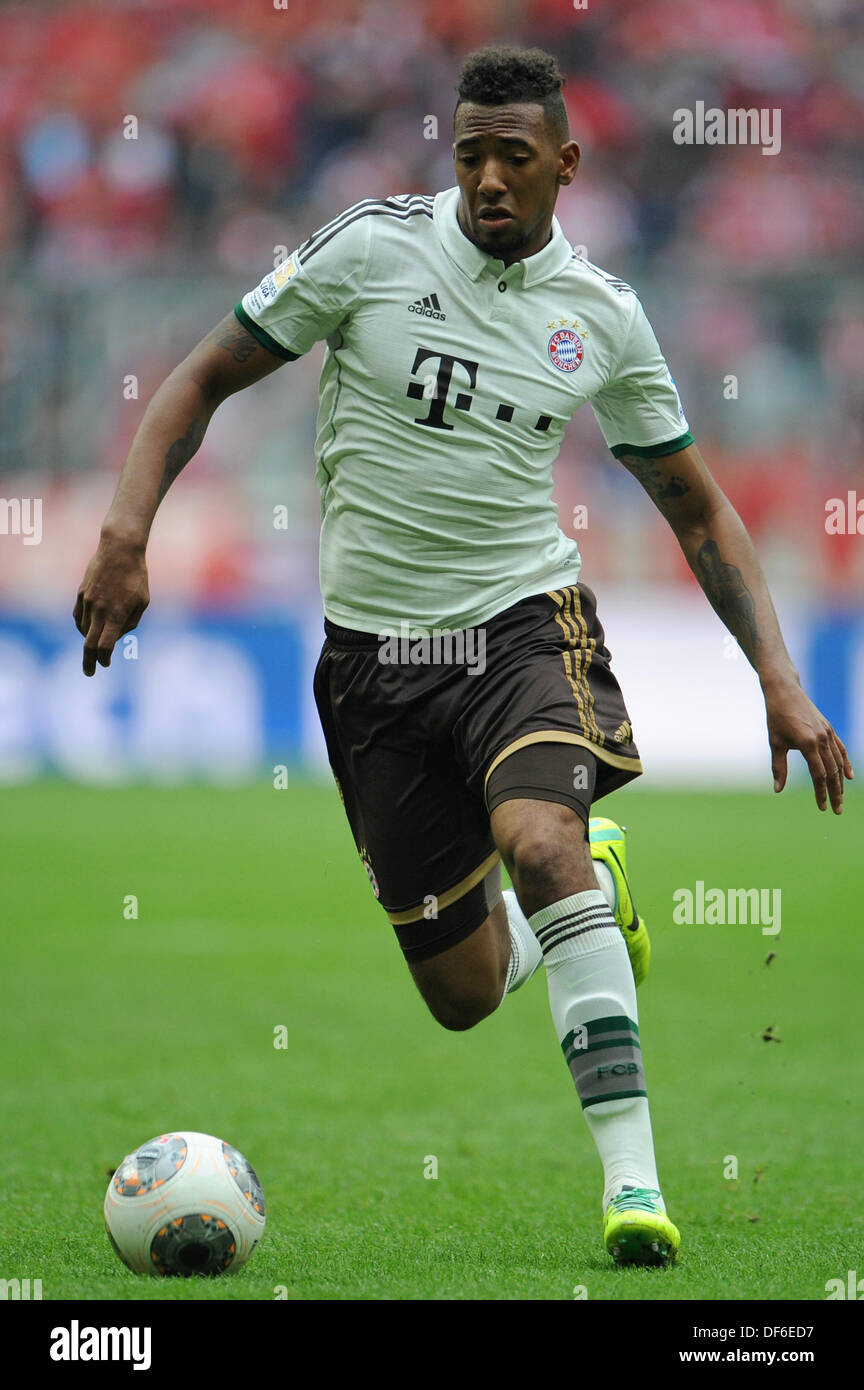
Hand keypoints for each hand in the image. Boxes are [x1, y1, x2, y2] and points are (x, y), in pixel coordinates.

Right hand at [73, 537, 149, 675]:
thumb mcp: (143, 602)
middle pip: (88, 644)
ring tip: (100, 639)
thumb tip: (116, 636)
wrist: (119, 550)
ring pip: (83, 629)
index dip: (104, 659)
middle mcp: (98, 610)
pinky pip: (78, 616)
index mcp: (115, 614)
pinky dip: (83, 625)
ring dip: (90, 639)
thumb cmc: (136, 577)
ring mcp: (86, 601)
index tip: (106, 664)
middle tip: (88, 673)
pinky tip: (90, 626)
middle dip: (88, 662)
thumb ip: (130, 622)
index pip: (104, 646)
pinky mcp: (80, 593)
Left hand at [765, 680, 853, 813]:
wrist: (784, 691)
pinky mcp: (829, 729)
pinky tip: (849, 776)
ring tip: (840, 798)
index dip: (821, 793)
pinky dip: (846, 763)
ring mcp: (828, 733)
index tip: (822, 807)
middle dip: (835, 793)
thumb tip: (778, 790)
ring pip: (839, 762)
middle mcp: (821, 739)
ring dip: (841, 782)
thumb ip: (778, 767)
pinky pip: (840, 750)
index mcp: (807, 744)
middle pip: (832, 772)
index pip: (819, 775)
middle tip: (837, 810)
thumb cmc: (776, 717)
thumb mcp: (775, 743)